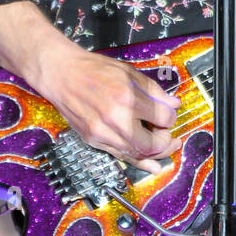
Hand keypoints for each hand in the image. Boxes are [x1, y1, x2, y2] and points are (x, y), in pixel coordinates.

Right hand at [35, 41, 182, 173]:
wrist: (62, 75)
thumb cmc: (94, 70)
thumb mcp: (130, 73)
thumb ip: (154, 91)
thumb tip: (173, 104)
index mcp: (128, 98)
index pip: (163, 118)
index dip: (171, 117)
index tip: (169, 114)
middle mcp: (116, 119)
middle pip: (152, 144)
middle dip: (166, 142)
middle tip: (170, 136)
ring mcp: (103, 133)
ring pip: (137, 154)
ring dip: (154, 154)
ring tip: (165, 148)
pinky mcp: (93, 140)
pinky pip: (120, 156)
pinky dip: (138, 161)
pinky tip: (152, 165)